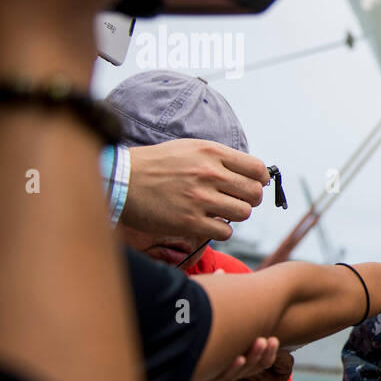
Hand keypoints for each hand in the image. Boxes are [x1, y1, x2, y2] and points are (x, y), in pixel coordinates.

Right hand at [123, 139, 268, 240]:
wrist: (122, 181)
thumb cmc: (156, 165)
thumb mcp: (190, 148)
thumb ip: (220, 158)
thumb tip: (249, 173)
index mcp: (212, 153)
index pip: (257, 169)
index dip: (259, 180)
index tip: (252, 185)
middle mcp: (209, 174)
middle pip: (254, 193)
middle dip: (249, 200)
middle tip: (235, 200)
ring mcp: (200, 199)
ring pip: (243, 213)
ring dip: (235, 215)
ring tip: (219, 211)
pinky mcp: (190, 222)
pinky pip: (225, 232)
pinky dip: (220, 230)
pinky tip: (207, 222)